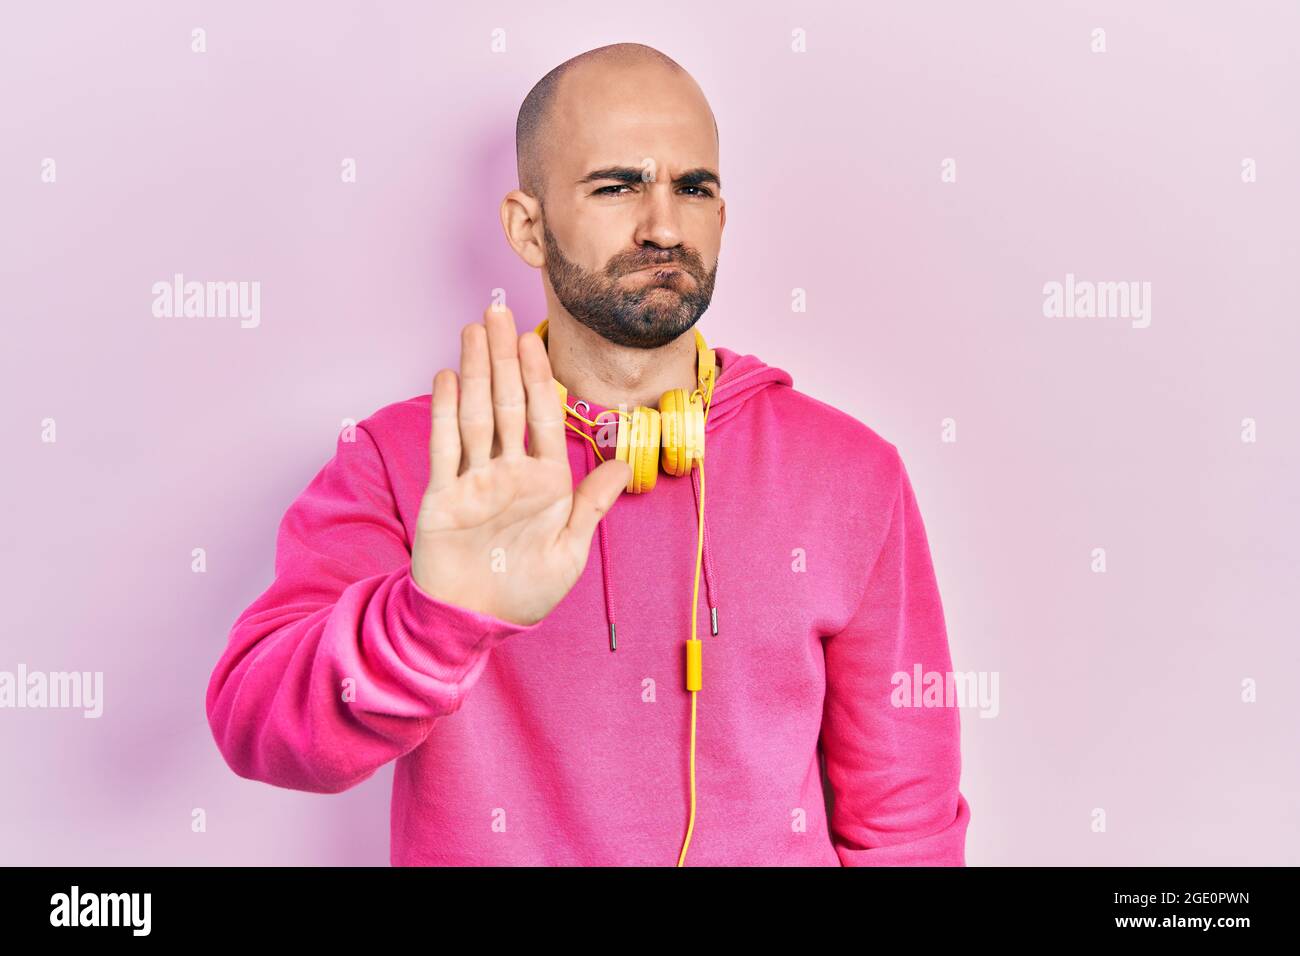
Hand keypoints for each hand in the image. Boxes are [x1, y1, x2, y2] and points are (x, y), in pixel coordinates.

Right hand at [410, 305, 631, 625]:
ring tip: (473, 331)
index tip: (535, 339)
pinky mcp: (444, 495)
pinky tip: (447, 379)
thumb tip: (620, 464)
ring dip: (474, 372)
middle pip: (507, 403)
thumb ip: (591, 504)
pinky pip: (446, 447)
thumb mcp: (570, 550)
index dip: (538, 376)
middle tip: (497, 313)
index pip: (543, 416)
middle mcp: (509, 471)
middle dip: (503, 358)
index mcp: (545, 480)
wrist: (477, 620)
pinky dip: (446, 413)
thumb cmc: (526, 591)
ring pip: (476, 414)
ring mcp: (475, 479)